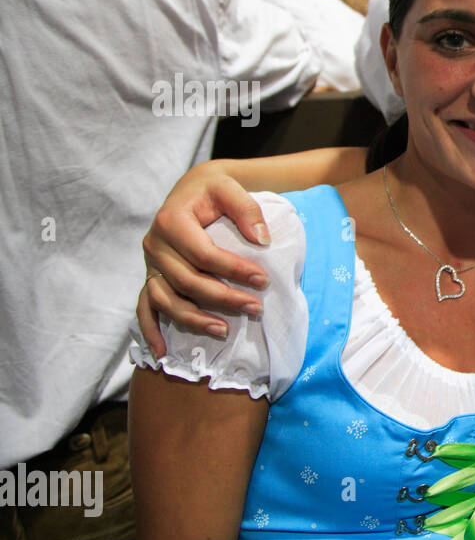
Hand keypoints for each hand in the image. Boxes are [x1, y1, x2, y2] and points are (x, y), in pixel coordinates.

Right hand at [138, 164, 269, 356]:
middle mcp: (154, 245)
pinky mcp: (152, 278)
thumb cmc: (214, 191)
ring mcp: (150, 265)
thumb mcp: (230, 188)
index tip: (263, 280)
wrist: (193, 191)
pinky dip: (151, 330)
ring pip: (166, 300)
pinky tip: (162, 351)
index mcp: (171, 221)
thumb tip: (262, 240)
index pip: (203, 254)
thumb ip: (247, 210)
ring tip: (224, 331)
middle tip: (256, 307)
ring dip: (193, 319)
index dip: (233, 270)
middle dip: (223, 297)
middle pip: (187, 281)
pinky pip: (145, 307)